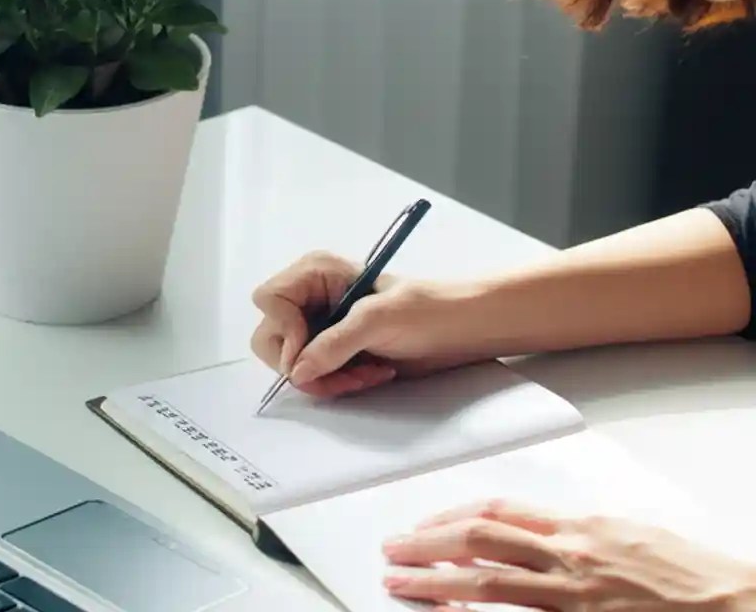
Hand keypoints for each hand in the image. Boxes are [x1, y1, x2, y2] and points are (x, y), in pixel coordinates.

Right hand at [250, 252, 484, 397]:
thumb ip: (335, 343)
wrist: (464, 329)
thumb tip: (297, 371)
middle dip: (304, 363)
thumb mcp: (380, 318)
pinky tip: (369, 375)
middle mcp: (310, 298)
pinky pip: (313, 376)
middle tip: (341, 374)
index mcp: (316, 273)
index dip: (284, 330)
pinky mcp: (332, 352)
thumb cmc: (430, 309)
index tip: (310, 352)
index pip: (270, 301)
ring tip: (365, 375)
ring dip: (326, 378)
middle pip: (271, 336)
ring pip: (292, 363)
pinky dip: (336, 383)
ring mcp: (319, 327)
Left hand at [382, 499, 755, 610]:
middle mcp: (570, 557)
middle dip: (427, 541)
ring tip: (399, 581)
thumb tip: (534, 534)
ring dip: (433, 581)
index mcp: (580, 528)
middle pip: (478, 538)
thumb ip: (576, 534)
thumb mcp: (628, 534)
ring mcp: (572, 596)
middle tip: (393, 548)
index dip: (452, 516)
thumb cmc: (692, 576)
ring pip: (485, 582)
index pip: (498, 512)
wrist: (737, 605)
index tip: (424, 524)